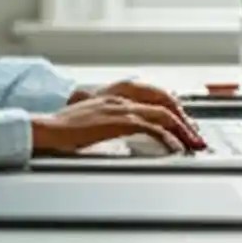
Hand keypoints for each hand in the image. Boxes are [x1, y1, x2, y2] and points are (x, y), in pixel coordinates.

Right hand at [33, 96, 204, 154]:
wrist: (45, 129)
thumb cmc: (64, 129)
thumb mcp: (94, 119)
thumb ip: (114, 120)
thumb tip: (134, 131)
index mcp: (118, 94)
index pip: (157, 97)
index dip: (175, 111)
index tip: (185, 126)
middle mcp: (123, 97)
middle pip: (166, 104)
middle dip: (185, 121)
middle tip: (196, 137)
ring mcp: (121, 107)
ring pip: (164, 115)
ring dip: (182, 131)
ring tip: (192, 145)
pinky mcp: (118, 121)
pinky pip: (152, 128)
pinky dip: (167, 138)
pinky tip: (174, 148)